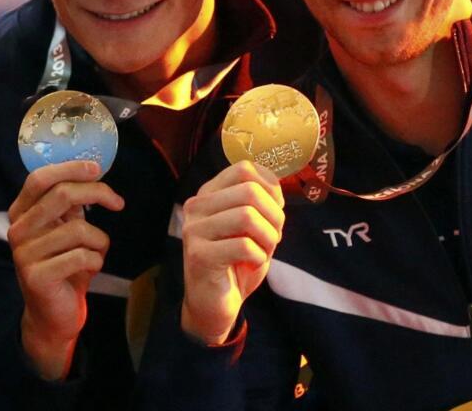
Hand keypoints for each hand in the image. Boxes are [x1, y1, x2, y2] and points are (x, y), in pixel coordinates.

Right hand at [7, 160, 123, 379]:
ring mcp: (24, 255)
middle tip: (117, 202)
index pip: (39, 178)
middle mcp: (17, 230)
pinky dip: (97, 261)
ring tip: (95, 252)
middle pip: (61, 195)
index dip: (69, 168)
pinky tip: (90, 270)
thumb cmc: (63, 266)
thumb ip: (69, 203)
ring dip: (99, 240)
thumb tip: (91, 170)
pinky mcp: (37, 277)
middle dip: (96, 193)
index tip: (96, 168)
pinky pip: (82, 256)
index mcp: (21, 213)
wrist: (52, 316)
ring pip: (78, 229)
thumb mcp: (63, 229)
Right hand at [179, 161, 283, 344]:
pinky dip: (258, 257)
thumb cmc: (236, 262)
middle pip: (249, 191)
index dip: (270, 188)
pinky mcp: (199, 255)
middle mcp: (196, 206)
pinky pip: (244, 246)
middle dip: (274, 217)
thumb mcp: (251, 227)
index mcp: (209, 194)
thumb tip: (277, 184)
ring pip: (247, 216)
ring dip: (268, 238)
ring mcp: (194, 230)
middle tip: (273, 238)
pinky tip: (251, 265)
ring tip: (262, 252)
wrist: (214, 303)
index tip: (274, 211)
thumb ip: (260, 203)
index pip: (244, 169)